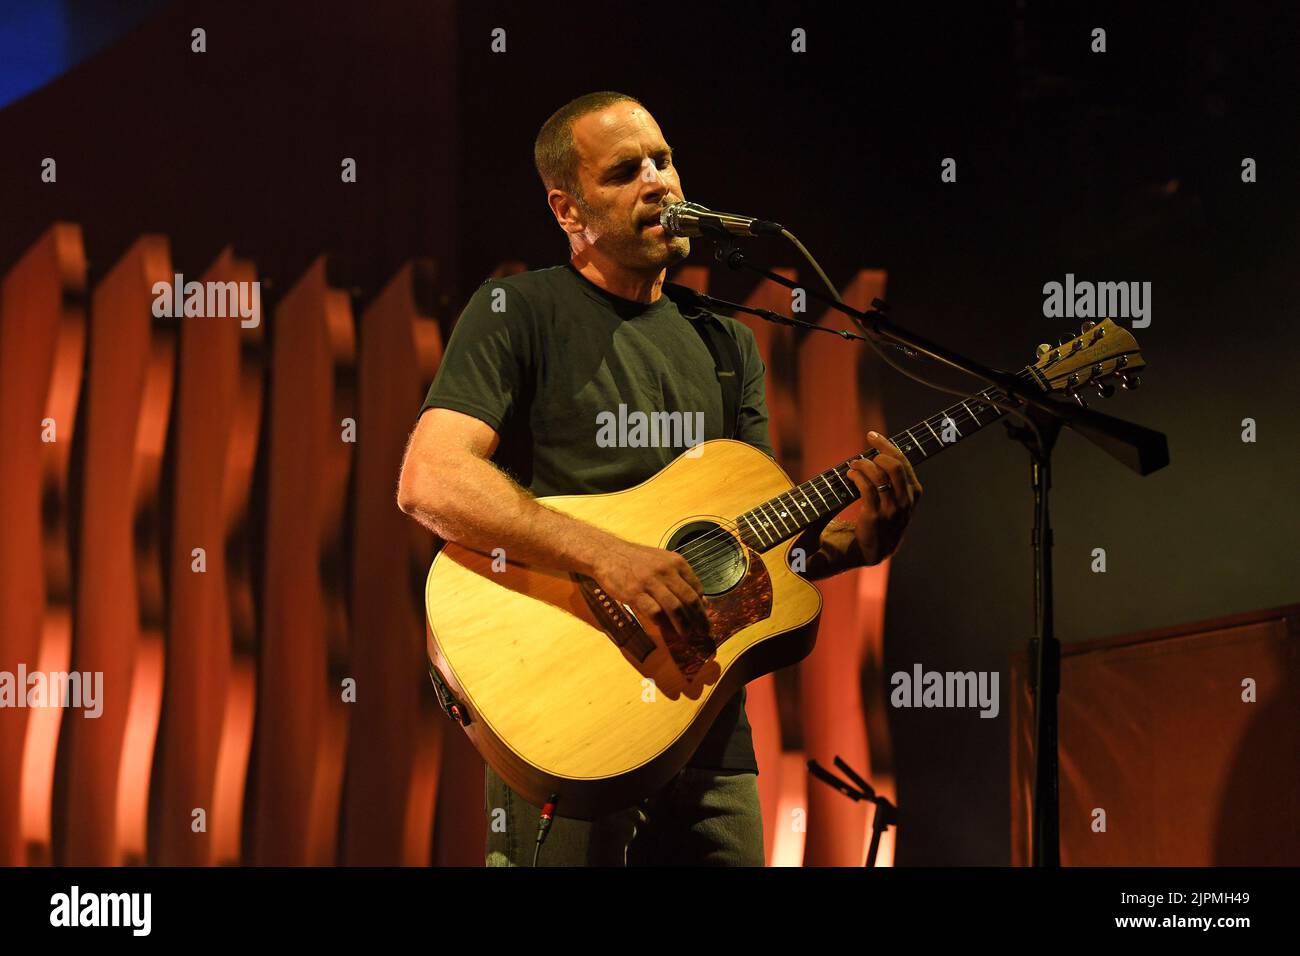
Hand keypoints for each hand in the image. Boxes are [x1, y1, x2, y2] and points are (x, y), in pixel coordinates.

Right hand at [592, 540, 711, 639]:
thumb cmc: (636, 560)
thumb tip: (699, 599)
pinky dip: (662, 623)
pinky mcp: (635, 593)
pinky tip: (664, 628)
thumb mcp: (661, 561)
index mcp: (676, 562)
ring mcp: (650, 582)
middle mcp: (666, 571)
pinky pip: (654, 612)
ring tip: (686, 634)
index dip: (702, 606)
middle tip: (704, 631)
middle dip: (699, 619)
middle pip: (689, 599)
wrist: (607, 553)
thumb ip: (679, 577)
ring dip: (683, 625)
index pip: (697, 587)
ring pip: (675, 608)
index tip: (704, 617)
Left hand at [844, 431, 922, 565]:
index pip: (903, 461)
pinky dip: (856, 477)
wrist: (877, 548)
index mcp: (914, 493)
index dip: (886, 445)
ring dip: (863, 465)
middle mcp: (906, 500)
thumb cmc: (886, 519)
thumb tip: (881, 451)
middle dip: (877, 452)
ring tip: (854, 465)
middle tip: (864, 452)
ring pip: (879, 475)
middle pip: (894, 465)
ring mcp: (891, 509)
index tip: (872, 435)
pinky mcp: (875, 516)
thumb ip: (896, 480)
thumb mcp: (900, 500)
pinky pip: (866, 488)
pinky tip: (851, 475)